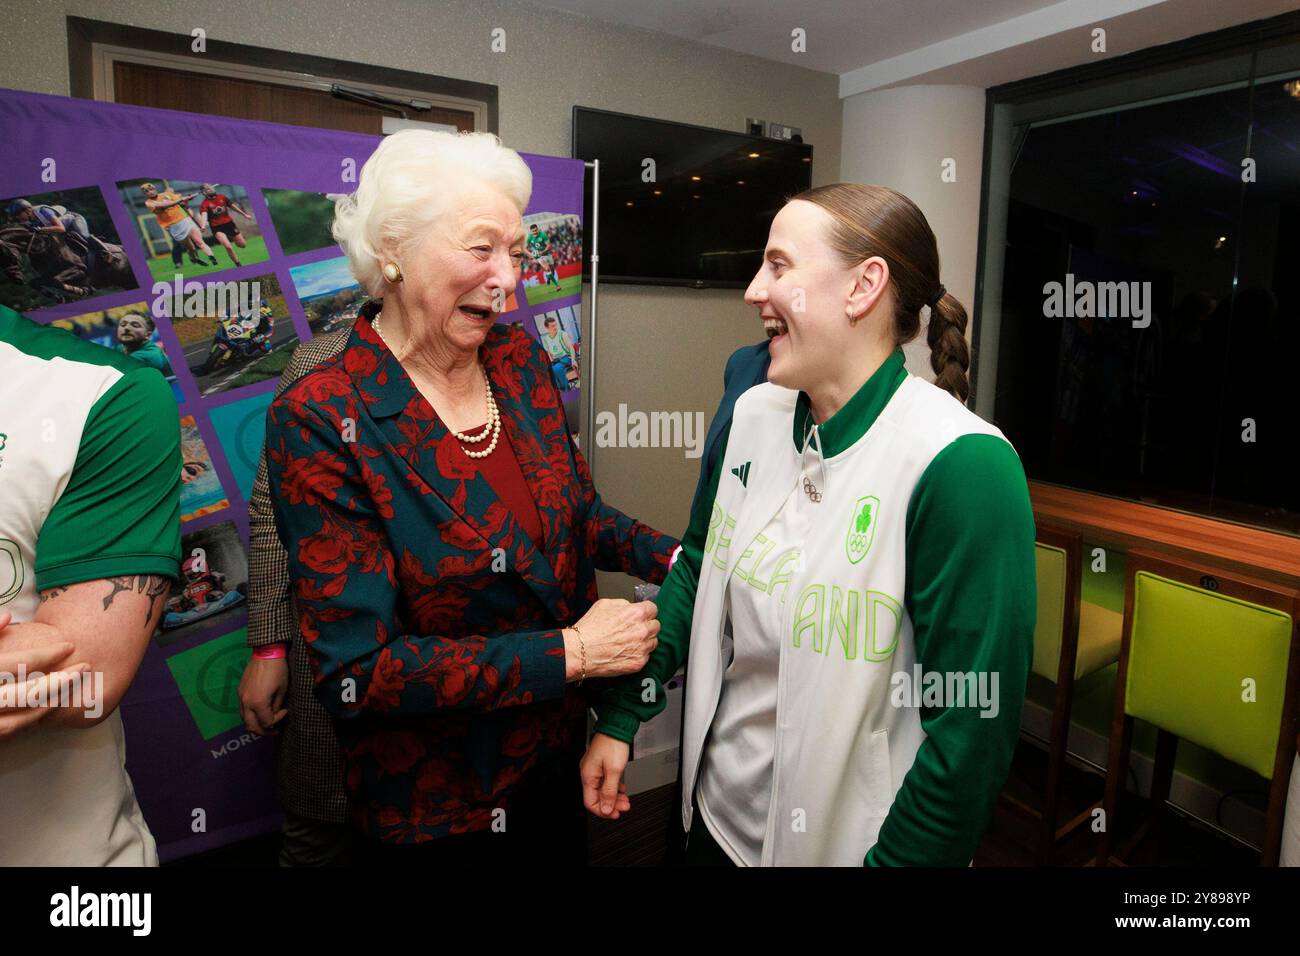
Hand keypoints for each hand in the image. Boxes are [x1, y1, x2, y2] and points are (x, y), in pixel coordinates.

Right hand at [0, 611, 87, 739]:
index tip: (69, 646)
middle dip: (60, 682)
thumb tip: (8, 617)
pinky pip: (8, 733)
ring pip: (19, 721)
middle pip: (26, 696)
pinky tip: (44, 707)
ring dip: (48, 705)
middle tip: (84, 667)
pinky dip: (29, 721)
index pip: (16, 665)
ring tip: (69, 688)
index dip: (46, 655)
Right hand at [238, 657, 288, 735]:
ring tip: (266, 724)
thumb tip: (274, 713)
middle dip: (263, 731)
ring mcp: (241, 697)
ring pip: (244, 719)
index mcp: (258, 703)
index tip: (285, 711)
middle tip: (274, 730)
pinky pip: (243, 709)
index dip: (277, 720)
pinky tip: (259, 712)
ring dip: (255, 725)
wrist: (266, 653)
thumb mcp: (282, 690)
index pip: (266, 722)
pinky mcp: (239, 691)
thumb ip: (277, 706)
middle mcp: (246, 702)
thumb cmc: (278, 670)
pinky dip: (250, 715)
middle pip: (251, 726)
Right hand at [563, 599, 658, 680]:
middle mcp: (642, 630)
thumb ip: (623, 604)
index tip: (643, 615)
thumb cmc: (589, 629)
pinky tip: (626, 652)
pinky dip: (639, 654)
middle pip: (656, 625)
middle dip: (647, 625)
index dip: (646, 611)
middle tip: (635, 629)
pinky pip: (646, 656)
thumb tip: (630, 607)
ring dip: (645, 640)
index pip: (653, 609)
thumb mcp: (605, 604)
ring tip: (629, 641)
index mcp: (636, 613)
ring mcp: (642, 648)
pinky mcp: (638, 662)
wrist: (580, 651)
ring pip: (653, 641)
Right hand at [581, 733, 631, 818]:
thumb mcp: (614, 771)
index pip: (590, 802)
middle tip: (624, 806)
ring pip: (602, 790)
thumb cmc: (613, 743)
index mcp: (588, 776)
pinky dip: (614, 787)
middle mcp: (588, 773)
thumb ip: (609, 792)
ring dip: (614, 796)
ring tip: (625, 799)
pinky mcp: (600, 764)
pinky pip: (605, 782)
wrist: (617, 727)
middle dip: (611, 804)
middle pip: (597, 797)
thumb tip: (606, 809)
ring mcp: (594, 769)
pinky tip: (621, 789)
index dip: (603, 811)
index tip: (614, 813)